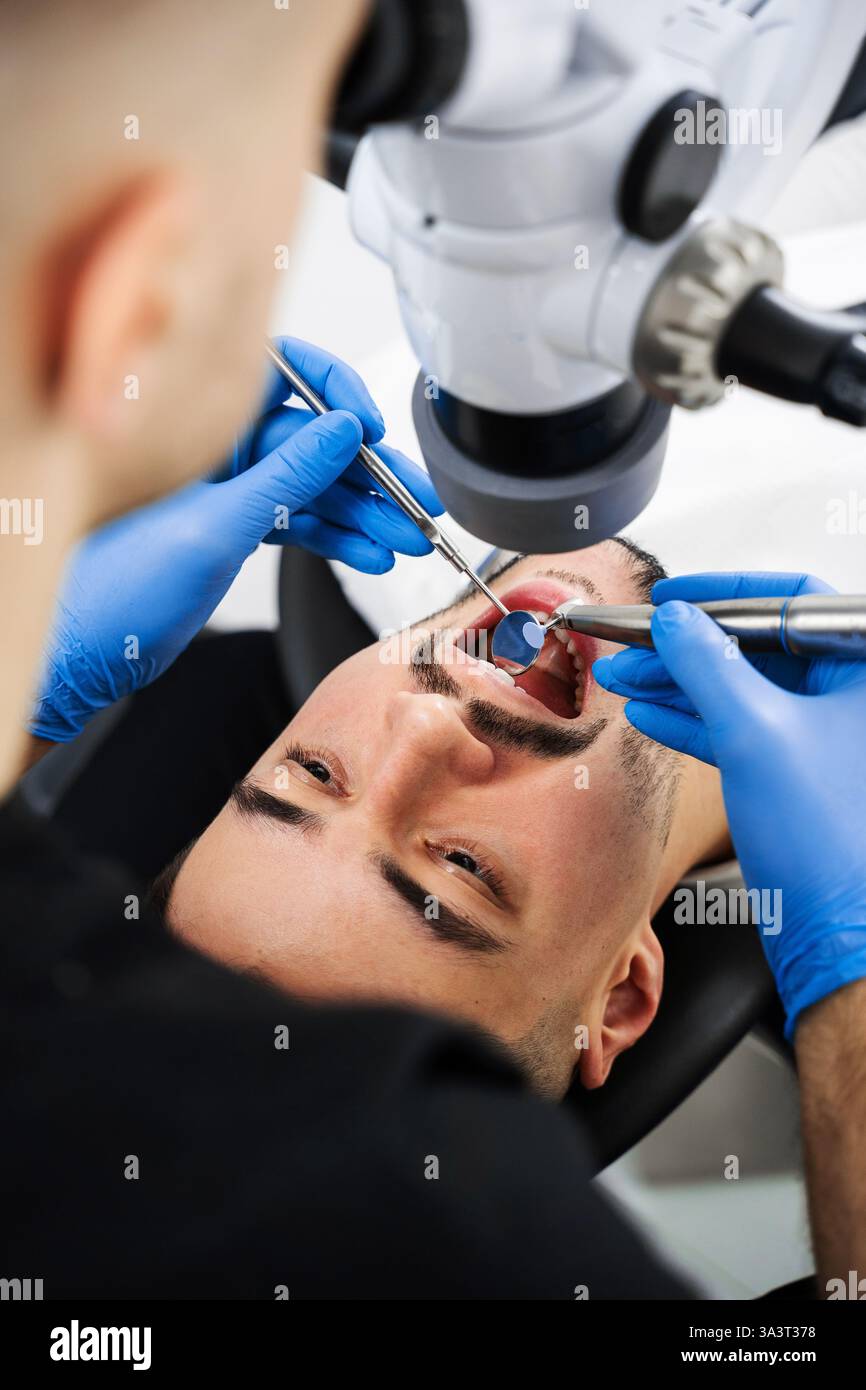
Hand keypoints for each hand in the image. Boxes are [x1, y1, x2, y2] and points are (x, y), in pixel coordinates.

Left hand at [31, 337, 441, 741]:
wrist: (83, 656)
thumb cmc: (113, 588)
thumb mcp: (215, 525)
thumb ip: (285, 476)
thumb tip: (341, 430)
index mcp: (193, 424)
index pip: (277, 375)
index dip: (332, 393)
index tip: (369, 427)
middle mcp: (211, 449)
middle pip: (310, 441)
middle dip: (367, 474)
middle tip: (416, 502)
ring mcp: (225, 490)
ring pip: (312, 488)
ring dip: (363, 515)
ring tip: (408, 539)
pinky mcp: (234, 529)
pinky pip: (298, 523)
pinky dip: (336, 540)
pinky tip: (371, 553)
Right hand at [593, 571, 865, 1038]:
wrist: (838, 932)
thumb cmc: (829, 839)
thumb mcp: (754, 730)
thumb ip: (709, 664)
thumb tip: (677, 621)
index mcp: (863, 667)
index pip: (791, 601)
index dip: (724, 593)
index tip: (673, 598)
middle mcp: (852, 695)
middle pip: (760, 646)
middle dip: (687, 646)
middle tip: (632, 642)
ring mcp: (827, 735)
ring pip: (744, 688)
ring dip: (680, 683)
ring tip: (623, 676)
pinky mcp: (800, 772)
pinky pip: (742, 728)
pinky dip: (695, 720)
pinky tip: (650, 712)